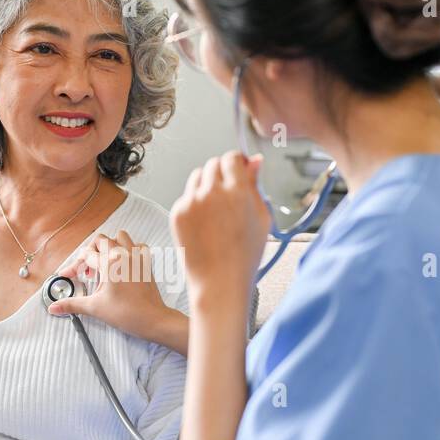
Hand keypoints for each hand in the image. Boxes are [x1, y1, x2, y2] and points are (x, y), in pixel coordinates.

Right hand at [47, 230, 169, 340]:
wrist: (153, 320)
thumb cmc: (128, 313)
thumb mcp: (95, 307)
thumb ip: (72, 304)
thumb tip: (54, 308)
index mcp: (110, 262)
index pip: (85, 257)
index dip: (73, 267)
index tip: (67, 276)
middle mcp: (124, 254)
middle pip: (100, 240)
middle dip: (89, 253)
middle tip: (86, 272)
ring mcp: (137, 256)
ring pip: (120, 237)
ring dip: (108, 247)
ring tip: (103, 265)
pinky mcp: (146, 262)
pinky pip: (137, 245)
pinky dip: (128, 250)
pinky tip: (122, 264)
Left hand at [170, 151, 270, 301]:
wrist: (219, 281)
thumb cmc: (245, 255)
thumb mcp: (262, 218)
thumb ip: (256, 185)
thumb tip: (255, 161)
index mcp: (237, 192)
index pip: (232, 158)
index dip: (238, 163)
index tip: (240, 170)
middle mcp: (212, 193)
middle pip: (213, 164)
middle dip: (222, 173)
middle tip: (229, 194)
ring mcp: (191, 202)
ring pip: (197, 176)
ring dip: (207, 185)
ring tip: (217, 211)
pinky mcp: (177, 213)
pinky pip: (186, 196)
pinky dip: (195, 203)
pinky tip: (205, 224)